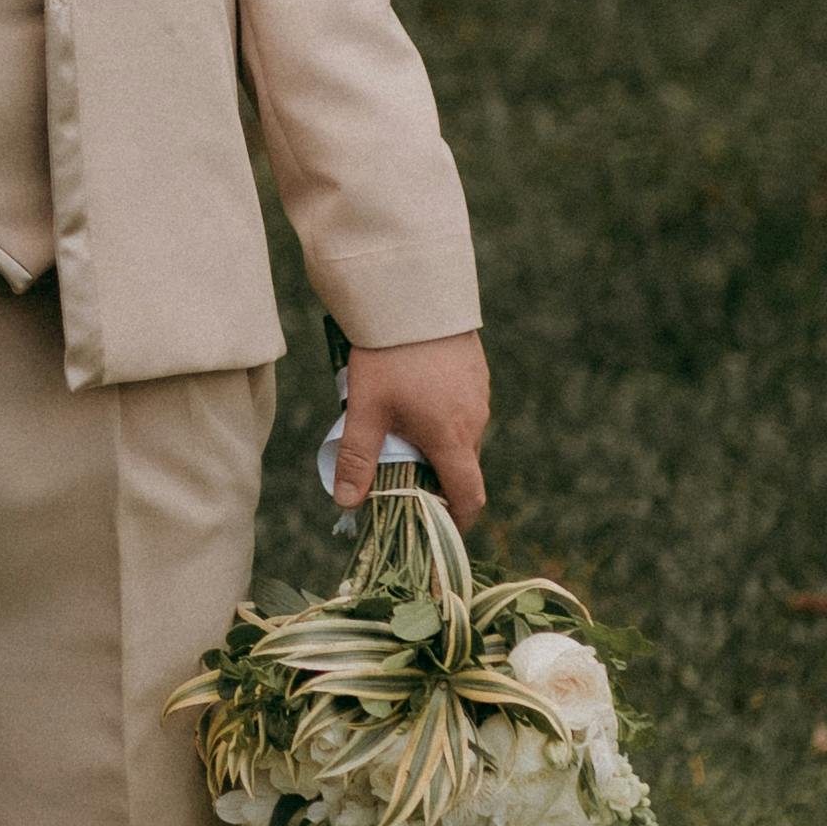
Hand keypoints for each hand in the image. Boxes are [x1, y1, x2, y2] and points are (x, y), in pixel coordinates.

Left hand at [334, 334, 489, 532]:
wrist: (413, 297)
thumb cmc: (388, 357)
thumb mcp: (365, 410)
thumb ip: (357, 459)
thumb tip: (346, 504)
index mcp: (452, 438)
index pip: (469, 496)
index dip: (457, 520)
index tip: (439, 528)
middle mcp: (475, 420)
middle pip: (462, 466)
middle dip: (437, 479)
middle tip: (402, 477)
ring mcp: (479, 395)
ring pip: (463, 435)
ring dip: (439, 444)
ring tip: (402, 430)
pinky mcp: (476, 372)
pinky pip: (464, 407)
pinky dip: (445, 416)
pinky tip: (416, 398)